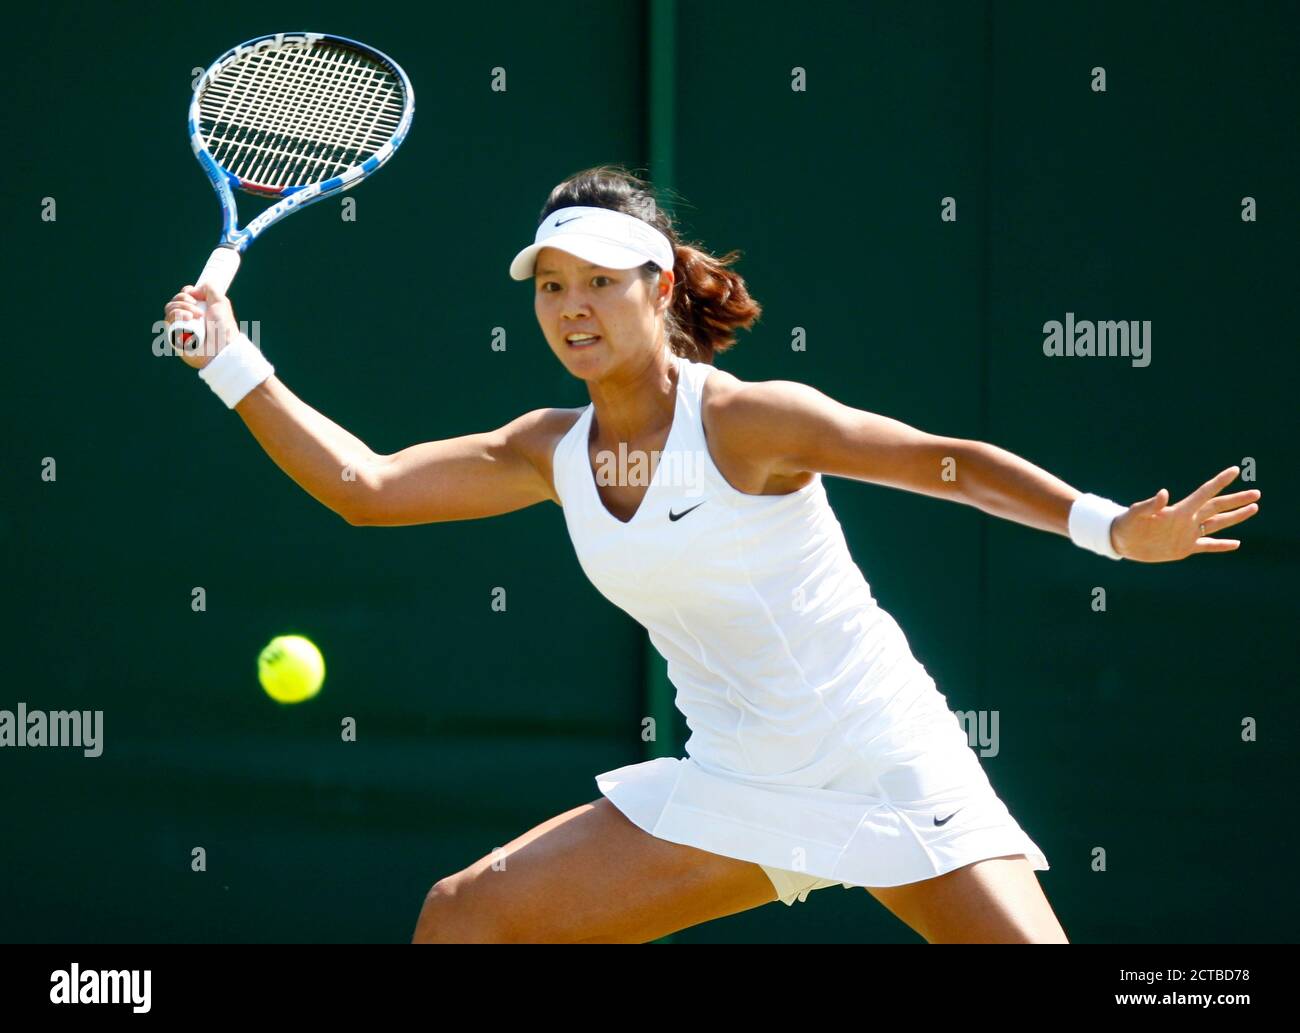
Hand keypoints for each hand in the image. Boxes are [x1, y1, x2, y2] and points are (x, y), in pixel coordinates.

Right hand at [163, 284, 238, 369]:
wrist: (222, 348)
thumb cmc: (224, 328)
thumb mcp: (221, 302)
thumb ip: (210, 288)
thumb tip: (192, 289)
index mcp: (197, 310)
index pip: (183, 296)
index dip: (186, 292)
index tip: (195, 295)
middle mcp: (187, 318)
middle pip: (175, 300)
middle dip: (184, 300)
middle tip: (199, 309)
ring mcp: (180, 327)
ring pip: (169, 309)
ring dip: (182, 307)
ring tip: (195, 316)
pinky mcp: (174, 336)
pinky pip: (167, 321)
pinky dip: (175, 315)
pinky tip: (187, 318)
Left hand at [1111, 466, 1260, 561]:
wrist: (1121, 541)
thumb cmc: (1126, 523)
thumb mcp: (1136, 513)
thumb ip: (1150, 504)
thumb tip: (1164, 493)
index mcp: (1179, 510)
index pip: (1205, 493)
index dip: (1219, 482)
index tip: (1235, 470)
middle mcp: (1187, 520)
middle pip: (1217, 507)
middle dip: (1236, 500)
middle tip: (1256, 493)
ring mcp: (1187, 533)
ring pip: (1217, 524)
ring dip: (1235, 517)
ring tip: (1253, 508)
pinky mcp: (1184, 548)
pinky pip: (1207, 545)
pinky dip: (1221, 545)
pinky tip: (1236, 543)